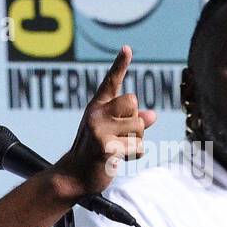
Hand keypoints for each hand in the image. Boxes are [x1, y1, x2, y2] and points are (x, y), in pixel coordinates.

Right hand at [53, 45, 156, 199]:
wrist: (73, 177)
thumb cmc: (94, 153)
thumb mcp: (111, 132)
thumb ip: (131, 121)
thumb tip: (153, 115)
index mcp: (97, 107)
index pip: (110, 81)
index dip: (120, 64)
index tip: (127, 48)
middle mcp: (97, 113)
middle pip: (132, 101)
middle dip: (135, 120)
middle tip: (121, 136)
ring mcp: (99, 129)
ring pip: (139, 126)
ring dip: (135, 141)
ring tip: (117, 149)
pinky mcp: (106, 147)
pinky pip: (138, 147)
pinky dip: (134, 155)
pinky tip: (116, 159)